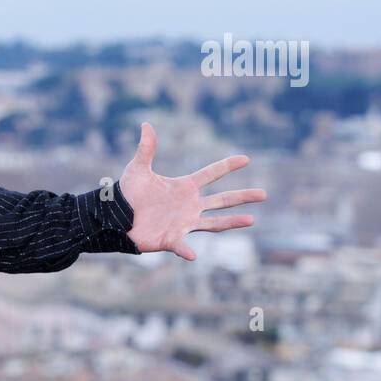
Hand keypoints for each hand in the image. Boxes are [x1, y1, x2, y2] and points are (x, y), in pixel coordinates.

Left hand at [117, 122, 266, 260]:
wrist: (116, 216)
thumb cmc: (128, 192)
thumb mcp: (138, 169)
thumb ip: (146, 149)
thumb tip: (146, 124)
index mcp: (184, 187)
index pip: (211, 174)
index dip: (227, 166)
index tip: (246, 159)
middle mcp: (189, 205)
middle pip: (221, 200)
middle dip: (242, 196)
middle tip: (264, 194)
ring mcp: (183, 223)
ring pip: (213, 223)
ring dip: (231, 222)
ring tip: (251, 219)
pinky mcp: (171, 238)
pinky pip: (181, 246)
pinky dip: (187, 251)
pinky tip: (193, 256)